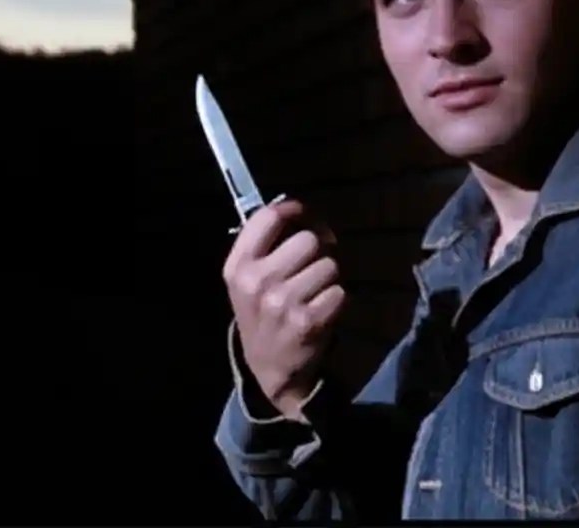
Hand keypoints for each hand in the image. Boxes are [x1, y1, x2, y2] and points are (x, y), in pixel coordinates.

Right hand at [222, 198, 345, 421]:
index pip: (268, 217)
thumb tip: (298, 208)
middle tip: (315, 266)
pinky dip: (337, 300)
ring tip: (315, 294)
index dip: (294, 209)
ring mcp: (282, 302)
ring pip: (329, 265)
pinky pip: (340, 292)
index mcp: (238, 267)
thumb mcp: (247, 281)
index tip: (303, 214)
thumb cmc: (262, 316)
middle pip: (309, 240)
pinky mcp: (308, 321)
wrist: (271, 371)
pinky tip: (321, 312)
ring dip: (330, 278)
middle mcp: (257, 281)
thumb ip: (265, 245)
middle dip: (319, 250)